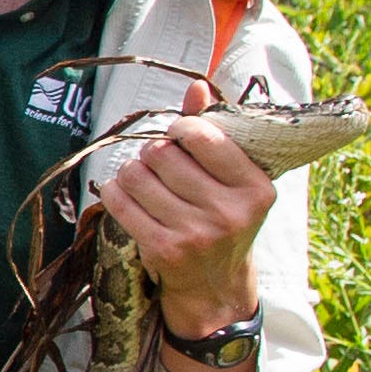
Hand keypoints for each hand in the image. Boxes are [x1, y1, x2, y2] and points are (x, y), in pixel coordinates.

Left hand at [99, 84, 273, 324]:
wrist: (216, 286)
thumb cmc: (224, 219)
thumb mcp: (233, 180)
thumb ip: (214, 132)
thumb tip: (196, 85)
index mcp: (255, 187)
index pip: (201, 134)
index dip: (180, 128)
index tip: (179, 138)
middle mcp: (230, 212)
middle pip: (161, 152)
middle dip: (153, 152)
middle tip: (159, 164)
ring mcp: (196, 233)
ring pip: (136, 174)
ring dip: (132, 172)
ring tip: (143, 181)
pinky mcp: (164, 249)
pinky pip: (120, 202)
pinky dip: (115, 192)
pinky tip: (125, 194)